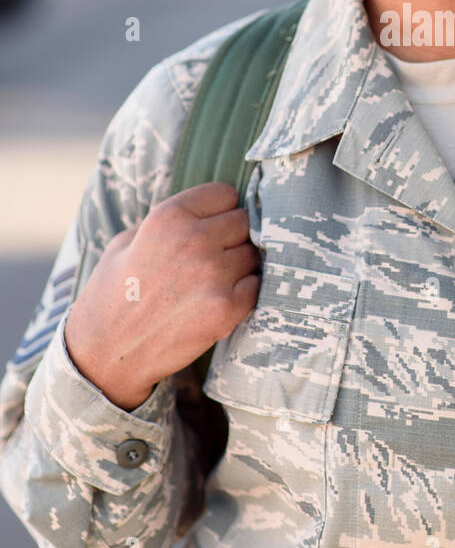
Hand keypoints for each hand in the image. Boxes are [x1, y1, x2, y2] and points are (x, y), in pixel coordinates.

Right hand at [64, 183, 260, 410]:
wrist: (106, 354)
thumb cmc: (113, 294)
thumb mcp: (127, 241)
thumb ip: (169, 222)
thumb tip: (206, 211)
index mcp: (169, 216)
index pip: (225, 194)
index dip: (219, 212)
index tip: (210, 227)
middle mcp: (195, 240)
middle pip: (244, 222)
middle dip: (231, 238)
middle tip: (210, 258)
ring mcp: (214, 274)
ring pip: (253, 254)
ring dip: (239, 266)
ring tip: (210, 282)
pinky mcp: (227, 308)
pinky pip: (256, 286)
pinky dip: (244, 293)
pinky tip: (219, 301)